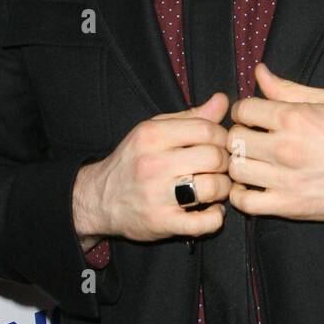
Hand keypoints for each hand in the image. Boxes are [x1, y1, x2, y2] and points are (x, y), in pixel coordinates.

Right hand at [72, 92, 231, 243]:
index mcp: (152, 136)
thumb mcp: (154, 131)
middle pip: (214, 158)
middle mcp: (153, 164)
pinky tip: (212, 211)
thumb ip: (190, 117)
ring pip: (213, 188)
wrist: (98, 199)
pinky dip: (216, 218)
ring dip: (224, 189)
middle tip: (219, 168)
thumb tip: (222, 100)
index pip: (206, 129)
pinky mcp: (161, 223)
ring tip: (216, 188)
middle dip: (225, 163)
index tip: (219, 146)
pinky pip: (204, 222)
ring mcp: (157, 196)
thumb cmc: (133, 161)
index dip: (222, 137)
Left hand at [226, 62, 323, 220]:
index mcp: (294, 118)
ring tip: (253, 162)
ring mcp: (285, 179)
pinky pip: (245, 202)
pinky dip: (241, 195)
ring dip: (240, 163)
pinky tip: (251, 186)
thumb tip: (259, 71)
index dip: (244, 111)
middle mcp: (285, 148)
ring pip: (236, 168)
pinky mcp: (288, 205)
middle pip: (234, 139)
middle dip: (240, 135)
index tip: (252, 118)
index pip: (243, 110)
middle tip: (252, 139)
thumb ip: (287, 88)